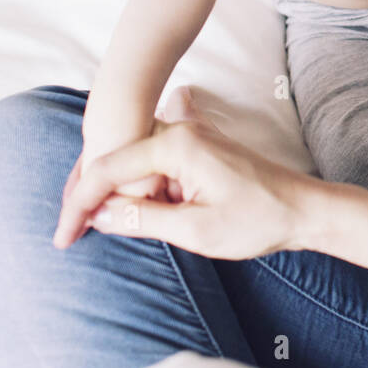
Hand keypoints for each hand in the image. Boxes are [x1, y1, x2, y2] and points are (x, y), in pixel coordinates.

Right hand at [54, 87, 320, 258]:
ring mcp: (189, 136)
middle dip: (90, 196)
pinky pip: (153, 164)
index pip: (108, 169)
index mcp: (176, 145)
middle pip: (116, 160)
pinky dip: (138, 189)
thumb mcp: (196, 230)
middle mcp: (179, 131)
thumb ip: (143, 220)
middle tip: (68, 233)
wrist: (304, 208)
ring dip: (115, 194)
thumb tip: (100, 216)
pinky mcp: (197, 147)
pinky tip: (131, 214)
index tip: (63, 237)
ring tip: (91, 226)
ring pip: (133, 162)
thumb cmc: (259, 219)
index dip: (80, 204)